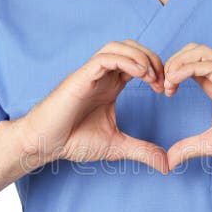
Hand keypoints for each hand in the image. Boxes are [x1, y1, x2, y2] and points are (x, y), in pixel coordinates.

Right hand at [17, 40, 169, 172]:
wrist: (45, 144)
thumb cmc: (74, 141)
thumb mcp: (117, 146)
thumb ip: (142, 151)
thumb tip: (166, 164)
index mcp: (111, 85)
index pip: (138, 62)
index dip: (157, 69)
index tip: (166, 90)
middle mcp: (102, 76)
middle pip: (131, 47)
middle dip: (152, 58)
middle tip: (162, 81)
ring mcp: (91, 75)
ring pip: (118, 46)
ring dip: (140, 56)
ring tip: (151, 76)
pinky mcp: (80, 78)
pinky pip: (105, 58)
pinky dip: (125, 60)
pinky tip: (139, 74)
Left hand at [163, 43, 211, 170]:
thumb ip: (189, 148)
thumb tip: (168, 161)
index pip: (191, 64)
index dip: (173, 72)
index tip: (165, 92)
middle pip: (193, 50)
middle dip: (172, 61)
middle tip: (164, 85)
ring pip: (199, 51)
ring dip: (177, 61)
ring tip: (169, 82)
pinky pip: (207, 64)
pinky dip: (185, 68)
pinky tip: (175, 82)